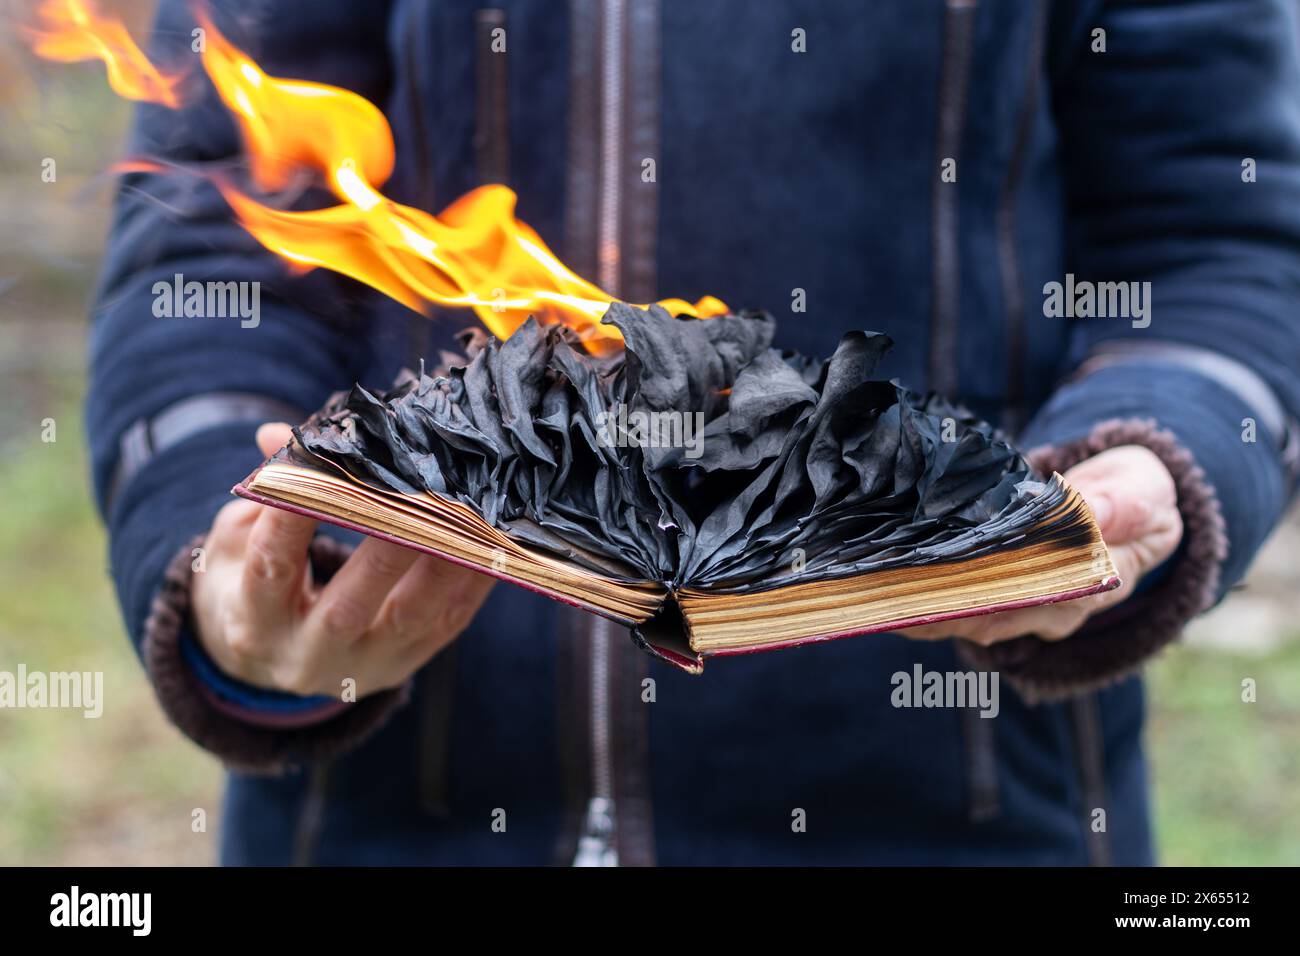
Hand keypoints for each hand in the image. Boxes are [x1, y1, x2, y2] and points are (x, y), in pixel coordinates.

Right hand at [190, 423, 494, 696]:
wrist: (274, 663)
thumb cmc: (253, 586)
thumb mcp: (237, 545)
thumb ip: (264, 494)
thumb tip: (280, 435)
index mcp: (255, 622)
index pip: (272, 567)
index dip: (294, 519)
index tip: (320, 468)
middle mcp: (307, 654)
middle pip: (348, 606)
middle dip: (385, 547)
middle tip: (416, 492)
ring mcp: (363, 665)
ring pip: (409, 617)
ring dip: (442, 562)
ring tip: (465, 513)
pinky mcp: (406, 663)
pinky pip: (447, 623)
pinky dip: (471, 581)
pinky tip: (488, 541)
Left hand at [901, 444, 1182, 645]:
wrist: (1132, 501)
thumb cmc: (1137, 495)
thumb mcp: (1143, 490)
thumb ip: (1123, 504)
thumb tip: (1093, 514)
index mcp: (1095, 585)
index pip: (1038, 598)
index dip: (991, 597)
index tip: (948, 590)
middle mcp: (1057, 608)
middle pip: (993, 616)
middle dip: (942, 610)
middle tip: (892, 598)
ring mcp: (1029, 607)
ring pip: (971, 618)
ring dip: (925, 610)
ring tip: (877, 599)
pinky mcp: (1005, 597)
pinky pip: (962, 607)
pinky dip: (924, 602)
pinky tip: (885, 592)